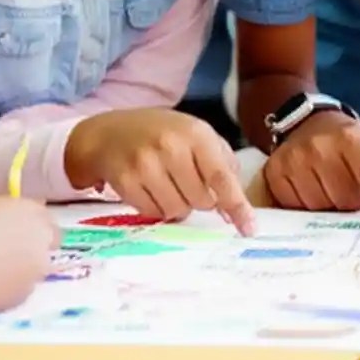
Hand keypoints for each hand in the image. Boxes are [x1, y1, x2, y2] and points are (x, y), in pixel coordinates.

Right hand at [0, 197, 58, 328]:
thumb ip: (1, 219)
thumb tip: (3, 228)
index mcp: (27, 209)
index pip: (43, 219)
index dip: (28, 228)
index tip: (14, 236)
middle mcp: (40, 236)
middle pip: (48, 243)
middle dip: (31, 249)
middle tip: (3, 256)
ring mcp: (37, 268)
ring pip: (36, 270)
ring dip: (21, 271)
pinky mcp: (23, 296)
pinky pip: (21, 291)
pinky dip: (8, 291)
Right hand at [64, 108, 253, 233]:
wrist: (110, 132)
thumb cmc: (163, 134)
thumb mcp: (197, 136)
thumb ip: (222, 166)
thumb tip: (234, 209)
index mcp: (196, 133)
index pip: (221, 176)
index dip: (236, 205)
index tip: (249, 228)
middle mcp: (171, 146)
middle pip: (201, 200)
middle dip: (200, 199)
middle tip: (186, 182)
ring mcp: (145, 163)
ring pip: (177, 211)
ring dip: (178, 205)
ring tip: (168, 184)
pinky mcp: (125, 180)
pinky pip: (152, 213)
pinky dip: (156, 207)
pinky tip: (150, 188)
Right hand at [265, 111, 359, 220]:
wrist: (312, 124)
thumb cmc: (353, 144)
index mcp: (353, 139)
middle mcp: (320, 147)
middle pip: (344, 199)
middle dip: (355, 206)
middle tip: (356, 196)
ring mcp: (294, 159)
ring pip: (318, 208)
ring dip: (330, 209)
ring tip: (333, 192)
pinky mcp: (274, 172)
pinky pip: (293, 208)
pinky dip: (306, 209)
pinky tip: (313, 193)